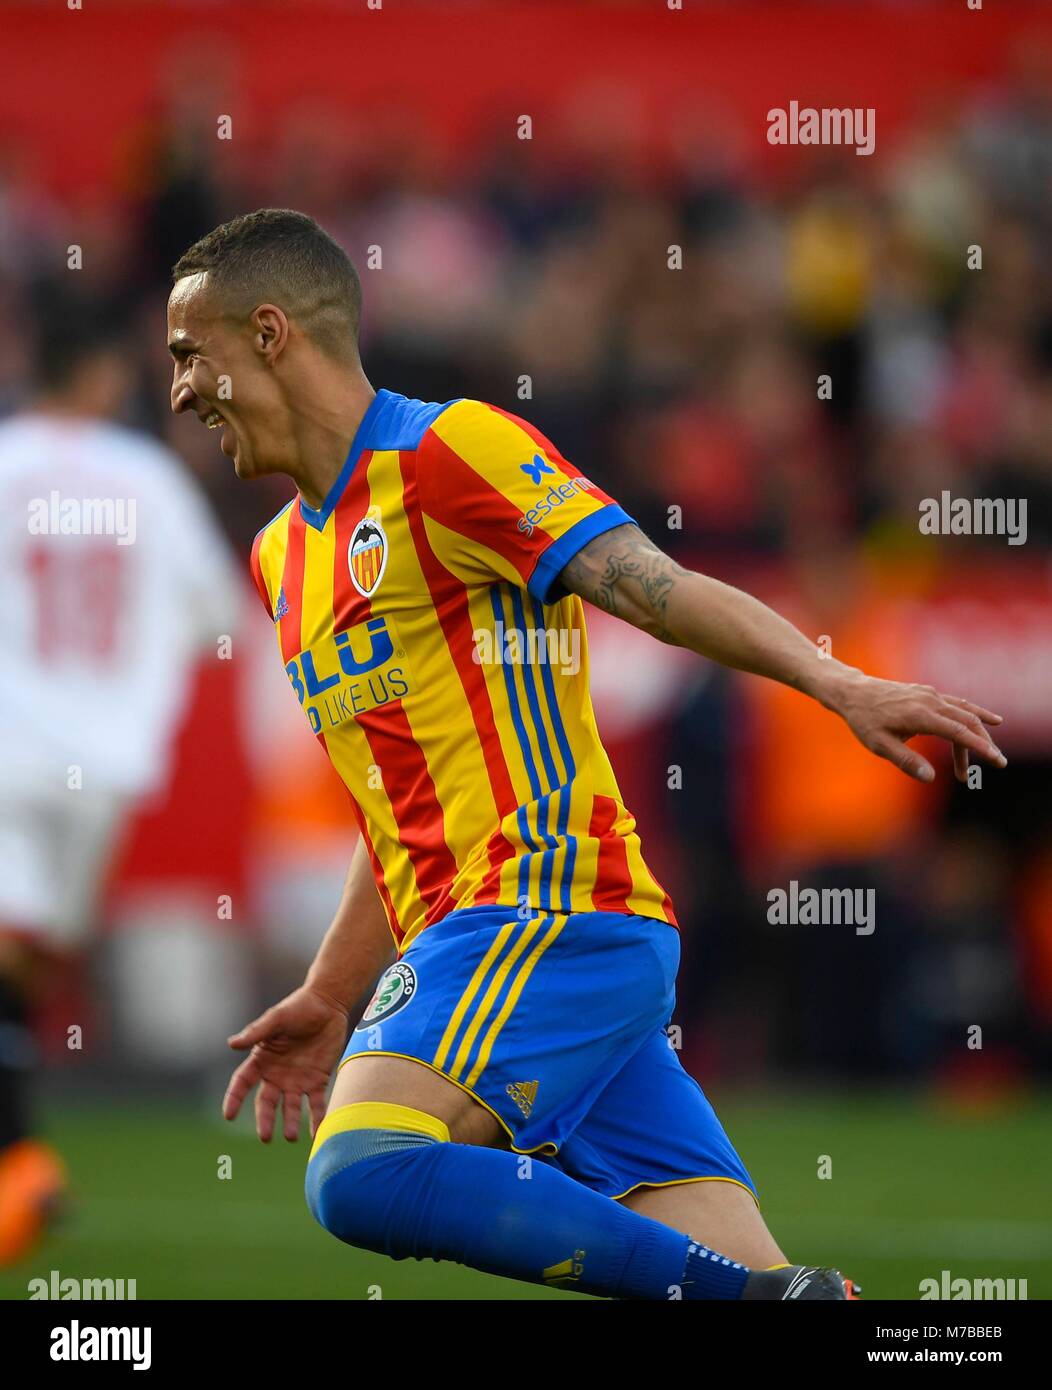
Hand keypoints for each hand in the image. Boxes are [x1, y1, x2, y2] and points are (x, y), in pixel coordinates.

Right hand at [223, 984, 349, 1141]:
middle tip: (265, 1137)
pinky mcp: (317, 1081)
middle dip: (265, 1120)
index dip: (234, 1099)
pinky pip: (316, 1104)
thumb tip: (231, 1044)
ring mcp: (297, 1080)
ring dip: (291, 1122)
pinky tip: (318, 1132)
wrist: (328, 1004)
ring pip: (291, 1107)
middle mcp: (276, 1075)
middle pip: (267, 1102)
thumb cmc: (298, 1008)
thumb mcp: (276, 1019)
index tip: (228, 1115)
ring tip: (291, 1137)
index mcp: (261, 1060)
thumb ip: (256, 1032)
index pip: (242, 1083)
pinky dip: (316, 1118)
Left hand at [826, 669, 1005, 783]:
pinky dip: (974, 714)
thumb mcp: (879, 744)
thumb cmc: (865, 721)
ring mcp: (931, 695)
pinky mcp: (928, 693)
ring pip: (965, 713)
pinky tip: (989, 721)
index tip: (997, 760)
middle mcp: (930, 701)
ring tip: (990, 753)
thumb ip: (905, 761)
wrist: (854, 693)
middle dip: (985, 743)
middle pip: (967, 722)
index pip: (958, 732)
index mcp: (920, 715)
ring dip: (978, 732)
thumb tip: (929, 778)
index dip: (980, 747)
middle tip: (998, 764)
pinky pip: (958, 704)